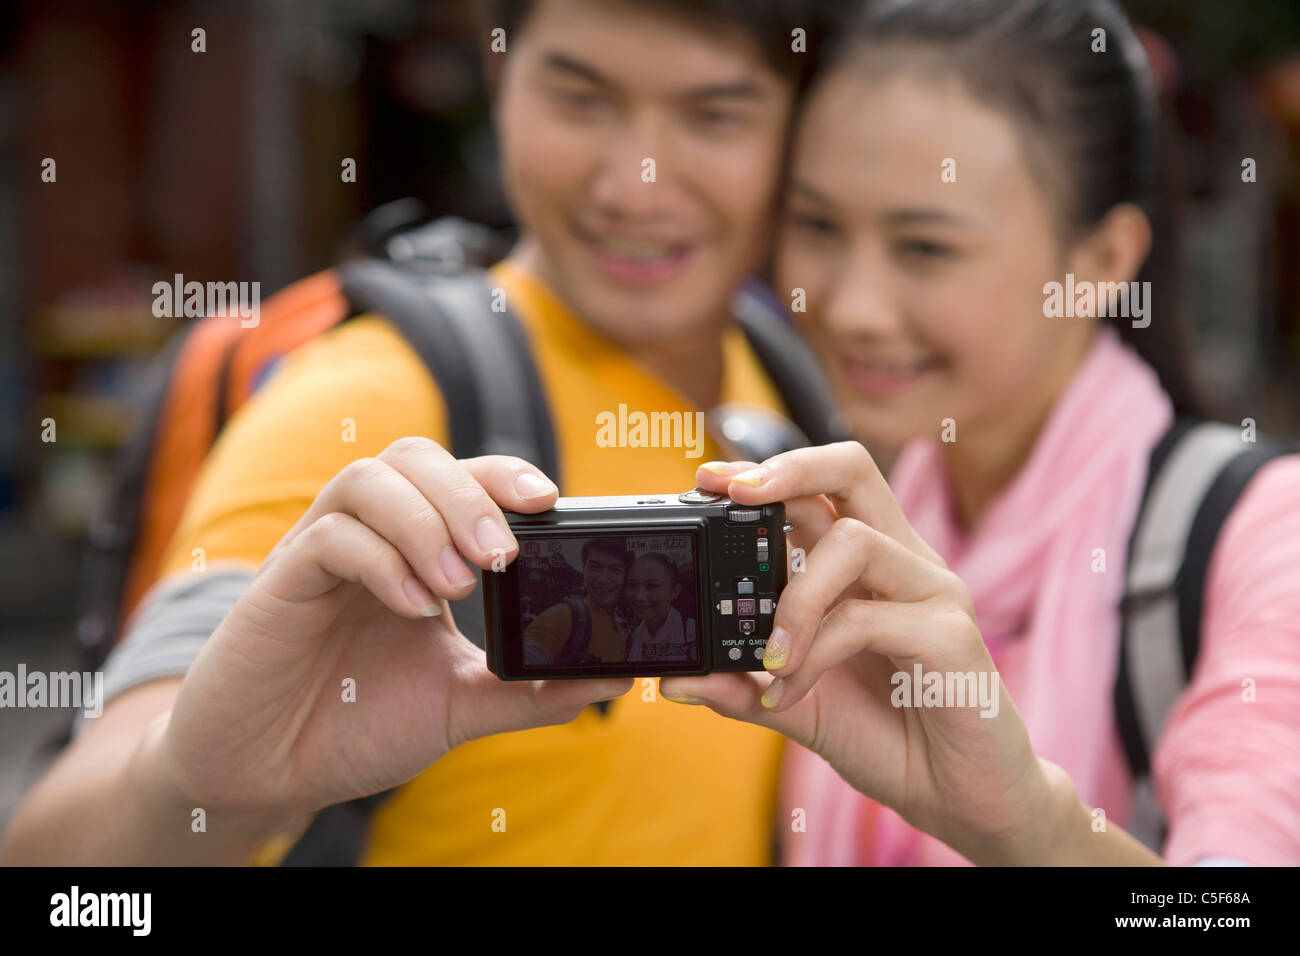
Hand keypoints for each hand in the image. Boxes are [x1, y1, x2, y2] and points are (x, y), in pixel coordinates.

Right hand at [154, 437, 632, 825]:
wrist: (266, 772)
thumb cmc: (357, 724)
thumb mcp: (458, 705)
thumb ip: (529, 691)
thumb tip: (609, 675)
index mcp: (415, 549)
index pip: (462, 477)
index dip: (505, 474)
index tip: (548, 501)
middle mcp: (369, 535)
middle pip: (415, 456)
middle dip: (468, 493)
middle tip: (501, 557)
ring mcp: (320, 551)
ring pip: (368, 479)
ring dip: (424, 520)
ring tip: (456, 584)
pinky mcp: (280, 581)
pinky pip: (328, 536)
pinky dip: (379, 559)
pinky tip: (410, 604)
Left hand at [660, 442, 1071, 864]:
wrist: (959, 798)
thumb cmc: (889, 737)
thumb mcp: (797, 706)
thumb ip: (740, 688)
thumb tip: (673, 680)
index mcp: (869, 565)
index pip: (822, 487)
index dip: (767, 470)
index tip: (709, 481)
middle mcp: (904, 562)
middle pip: (853, 469)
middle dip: (786, 468)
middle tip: (731, 495)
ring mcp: (934, 592)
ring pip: (853, 542)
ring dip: (793, 599)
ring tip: (767, 660)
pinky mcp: (952, 636)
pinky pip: (867, 619)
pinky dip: (815, 652)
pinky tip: (790, 692)